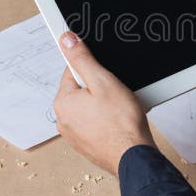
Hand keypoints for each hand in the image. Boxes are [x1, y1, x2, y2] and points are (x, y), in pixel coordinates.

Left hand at [52, 32, 155, 175]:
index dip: (93, 70)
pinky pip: (94, 124)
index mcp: (62, 102)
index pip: (72, 71)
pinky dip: (105, 121)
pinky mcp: (86, 145)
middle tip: (116, 95)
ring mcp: (74, 135)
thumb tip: (66, 40)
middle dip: (99, 89)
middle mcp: (63, 120)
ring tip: (119, 111)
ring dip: (103, 106)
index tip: (106, 76)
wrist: (133, 156)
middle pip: (81, 90)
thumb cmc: (121, 122)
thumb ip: (82, 59)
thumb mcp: (103, 81)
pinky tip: (118, 122)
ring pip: (89, 108)